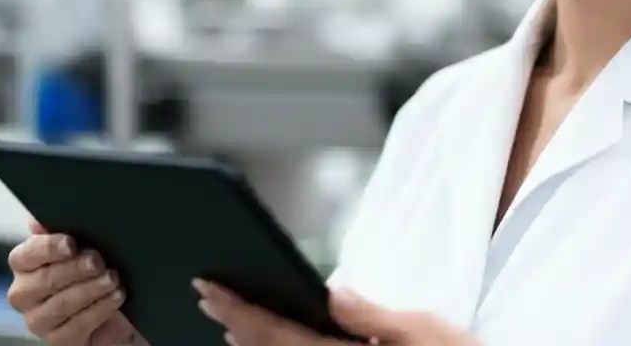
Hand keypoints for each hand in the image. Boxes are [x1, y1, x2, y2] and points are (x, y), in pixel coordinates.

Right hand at [7, 218, 144, 345]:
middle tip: (98, 261)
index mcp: (25, 264)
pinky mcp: (58, 340)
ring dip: (91, 289)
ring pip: (61, 304)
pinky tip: (115, 297)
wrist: (120, 306)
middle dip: (75, 268)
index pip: (24, 255)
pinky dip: (99, 309)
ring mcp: (39, 320)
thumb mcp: (85, 242)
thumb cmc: (96, 269)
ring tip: (112, 278)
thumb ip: (61, 226)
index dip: (47, 248)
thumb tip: (38, 218)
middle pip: (44, 280)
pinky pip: (76, 326)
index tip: (71, 243)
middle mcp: (25, 293)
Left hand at [193, 279, 476, 345]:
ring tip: (226, 319)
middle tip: (204, 294)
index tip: (209, 289)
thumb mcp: (426, 335)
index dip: (239, 311)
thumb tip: (332, 291)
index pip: (278, 334)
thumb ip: (375, 316)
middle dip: (235, 321)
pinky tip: (264, 343)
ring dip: (250, 340)